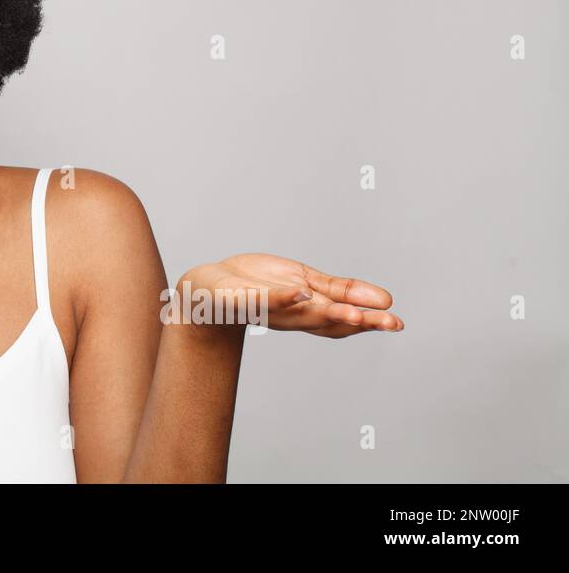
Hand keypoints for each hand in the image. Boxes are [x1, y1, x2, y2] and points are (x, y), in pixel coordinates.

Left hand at [172, 254, 403, 337]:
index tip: (396, 322)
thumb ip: (340, 290)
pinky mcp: (242, 300)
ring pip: (301, 315)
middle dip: (358, 322)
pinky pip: (263, 301)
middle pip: (328, 321)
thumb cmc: (256, 284)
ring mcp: (267, 309)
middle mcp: (291, 315)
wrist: (207, 288)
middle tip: (387, 323)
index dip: (369, 322)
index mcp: (307, 311)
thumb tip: (384, 299)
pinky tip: (301, 292)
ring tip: (355, 313)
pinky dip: (283, 298)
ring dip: (327, 313)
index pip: (342, 319)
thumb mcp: (305, 281)